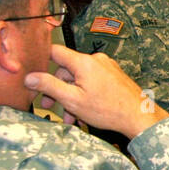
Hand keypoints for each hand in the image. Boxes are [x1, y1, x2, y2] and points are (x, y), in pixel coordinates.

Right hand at [26, 44, 168, 139]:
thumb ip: (48, 86)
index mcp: (83, 62)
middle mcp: (96, 60)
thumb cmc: (108, 110)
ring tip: (71, 117)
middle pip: (67, 69)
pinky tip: (85, 113)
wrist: (139, 116)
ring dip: (72, 97)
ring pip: (80, 79)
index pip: (55, 52)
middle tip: (50, 106)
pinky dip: (85, 95)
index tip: (33, 74)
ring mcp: (106, 67)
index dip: (41, 61)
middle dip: (57, 89)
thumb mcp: (72, 100)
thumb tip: (29, 78)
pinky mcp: (114, 76)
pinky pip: (93, 82)